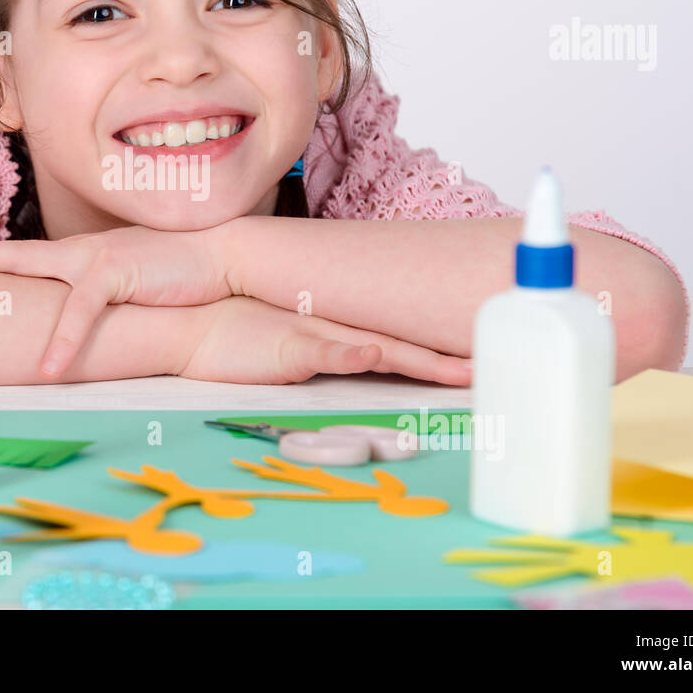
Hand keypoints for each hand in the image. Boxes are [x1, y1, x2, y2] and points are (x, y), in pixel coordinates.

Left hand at [0, 224, 235, 379]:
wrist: (219, 256)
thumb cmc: (171, 275)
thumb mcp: (119, 288)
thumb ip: (87, 301)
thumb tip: (61, 326)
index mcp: (70, 258)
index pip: (6, 254)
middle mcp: (71, 253)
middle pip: (0, 252)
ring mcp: (91, 260)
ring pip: (28, 274)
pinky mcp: (116, 275)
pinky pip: (81, 312)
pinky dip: (64, 342)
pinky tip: (50, 370)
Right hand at [178, 296, 472, 385]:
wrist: (195, 323)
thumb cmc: (244, 335)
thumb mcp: (299, 342)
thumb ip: (334, 348)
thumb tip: (372, 357)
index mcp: (346, 329)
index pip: (405, 335)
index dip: (446, 343)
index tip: (486, 350)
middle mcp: (341, 330)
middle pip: (408, 342)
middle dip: (452, 353)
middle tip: (496, 360)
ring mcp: (319, 337)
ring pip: (381, 347)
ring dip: (421, 359)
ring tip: (460, 369)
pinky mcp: (292, 350)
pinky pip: (327, 352)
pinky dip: (352, 353)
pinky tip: (373, 354)